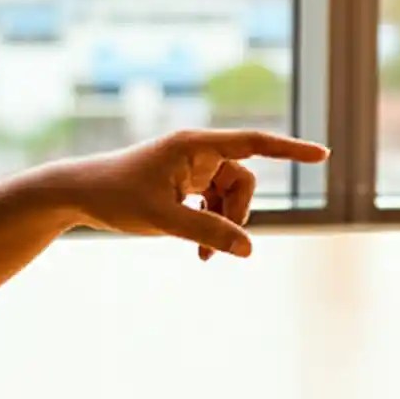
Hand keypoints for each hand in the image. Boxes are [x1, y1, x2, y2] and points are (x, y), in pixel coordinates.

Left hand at [66, 129, 328, 258]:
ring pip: (230, 196)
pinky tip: (199, 248)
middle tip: (215, 250)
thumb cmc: (115, 196)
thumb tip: (249, 248)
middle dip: (238, 216)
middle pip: (244, 182)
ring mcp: (190, 167)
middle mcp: (197, 151)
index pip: (255, 143)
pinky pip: (214, 202)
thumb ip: (208, 231)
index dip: (291, 150)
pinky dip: (211, 224)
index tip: (323, 154)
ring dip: (224, 225)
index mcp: (195, 145)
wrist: (77, 194)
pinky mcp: (182, 183)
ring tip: (204, 255)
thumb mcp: (162, 219)